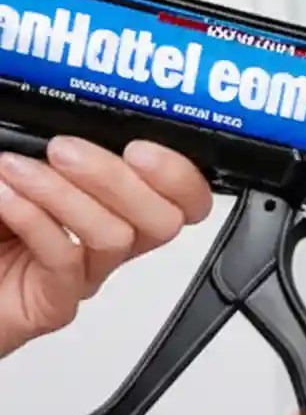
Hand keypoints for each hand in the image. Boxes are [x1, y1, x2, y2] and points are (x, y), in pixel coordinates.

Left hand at [0, 137, 211, 357]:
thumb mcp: (8, 157)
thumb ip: (33, 136)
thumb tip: (56, 110)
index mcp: (105, 201)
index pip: (179, 196)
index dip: (180, 174)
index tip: (142, 146)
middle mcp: (99, 238)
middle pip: (164, 219)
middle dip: (124, 180)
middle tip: (68, 151)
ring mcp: (79, 273)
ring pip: (117, 237)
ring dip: (67, 195)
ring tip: (14, 169)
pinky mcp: (51, 304)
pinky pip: (68, 263)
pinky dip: (37, 221)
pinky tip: (5, 199)